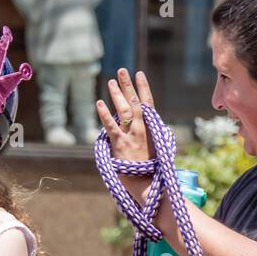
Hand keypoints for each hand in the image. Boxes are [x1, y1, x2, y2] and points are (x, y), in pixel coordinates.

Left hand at [97, 68, 157, 200]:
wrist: (148, 184)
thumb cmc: (153, 169)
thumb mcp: (157, 147)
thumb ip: (153, 134)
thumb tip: (153, 126)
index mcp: (152, 128)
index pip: (148, 103)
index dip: (143, 88)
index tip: (139, 74)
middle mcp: (142, 128)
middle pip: (134, 102)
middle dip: (127, 85)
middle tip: (122, 70)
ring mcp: (131, 135)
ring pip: (124, 110)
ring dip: (117, 94)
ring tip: (111, 81)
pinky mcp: (120, 144)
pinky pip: (111, 126)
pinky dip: (105, 114)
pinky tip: (99, 102)